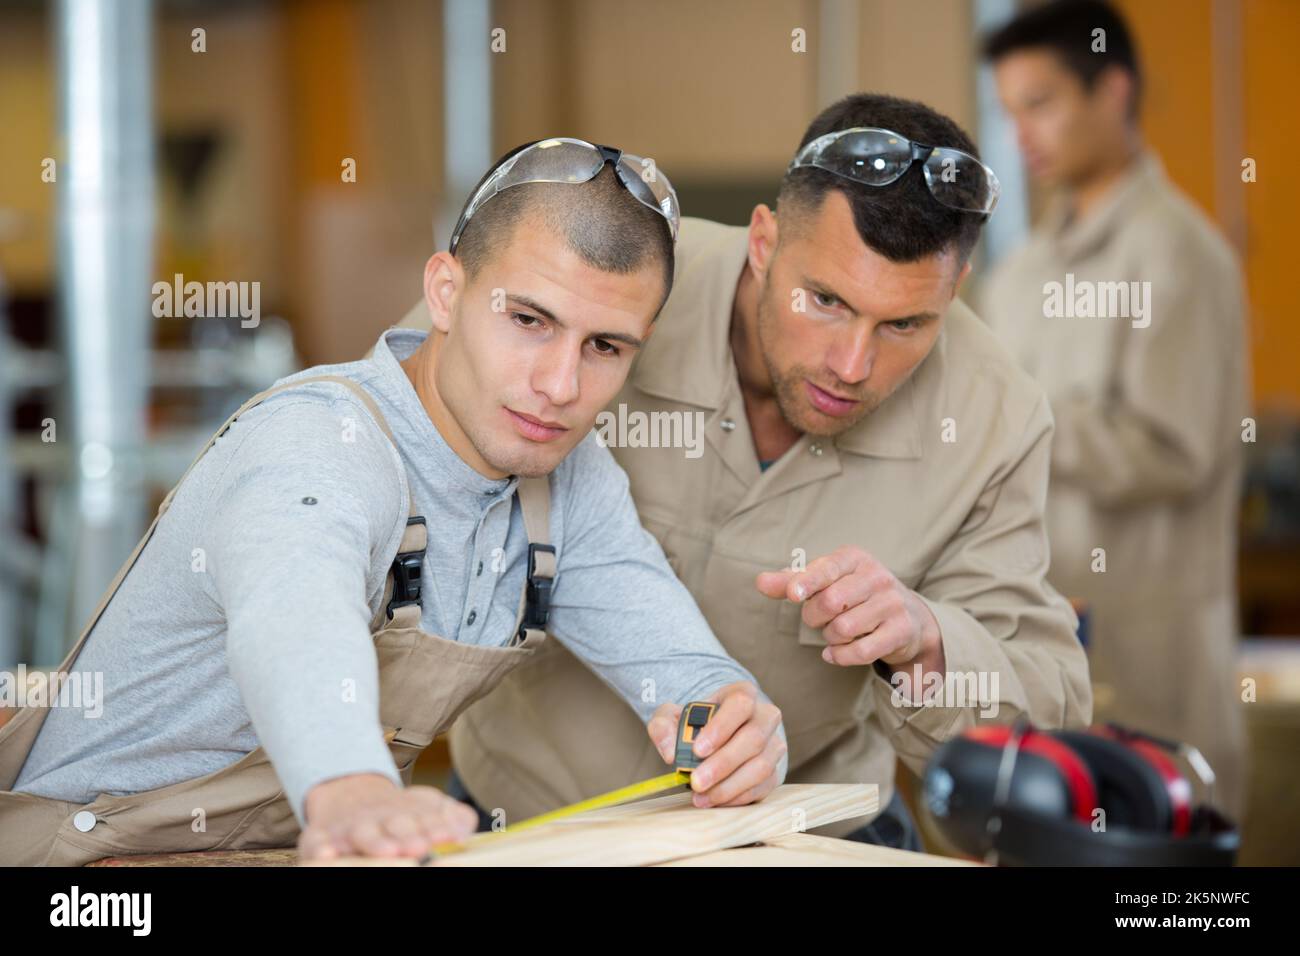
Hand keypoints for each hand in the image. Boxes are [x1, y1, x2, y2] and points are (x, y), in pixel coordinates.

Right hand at [298, 773, 477, 860]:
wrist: (349, 791)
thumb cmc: (398, 812)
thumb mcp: (429, 806)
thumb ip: (452, 816)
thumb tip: (466, 827)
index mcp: (409, 812)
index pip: (425, 819)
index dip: (435, 828)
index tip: (447, 836)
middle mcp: (379, 818)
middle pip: (395, 826)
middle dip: (407, 836)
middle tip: (419, 847)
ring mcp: (350, 827)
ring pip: (361, 833)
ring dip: (374, 842)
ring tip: (387, 851)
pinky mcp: (320, 836)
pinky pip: (315, 841)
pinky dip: (319, 848)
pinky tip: (328, 853)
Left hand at [647, 681, 784, 808]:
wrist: (716, 736)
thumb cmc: (696, 723)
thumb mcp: (673, 716)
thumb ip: (663, 727)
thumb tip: (671, 753)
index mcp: (742, 694)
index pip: (740, 704)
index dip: (721, 727)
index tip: (697, 749)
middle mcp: (765, 716)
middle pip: (753, 738)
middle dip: (723, 764)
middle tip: (696, 782)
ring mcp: (773, 745)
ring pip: (761, 766)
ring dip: (729, 786)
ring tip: (701, 796)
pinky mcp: (774, 771)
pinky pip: (762, 787)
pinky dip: (737, 797)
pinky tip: (714, 800)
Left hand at [756, 545, 943, 672]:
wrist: (909, 618)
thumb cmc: (855, 595)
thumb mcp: (826, 582)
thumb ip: (791, 582)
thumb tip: (760, 582)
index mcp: (855, 559)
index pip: (828, 568)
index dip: (808, 581)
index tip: (793, 594)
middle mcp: (877, 577)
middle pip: (830, 602)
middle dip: (814, 617)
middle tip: (818, 619)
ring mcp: (892, 603)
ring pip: (843, 629)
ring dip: (830, 637)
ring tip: (836, 632)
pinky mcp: (901, 631)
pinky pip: (861, 651)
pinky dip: (840, 656)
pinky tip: (835, 653)